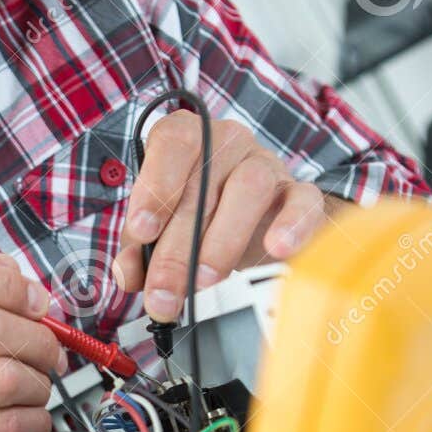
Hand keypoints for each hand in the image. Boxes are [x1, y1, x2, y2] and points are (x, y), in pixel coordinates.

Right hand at [0, 253, 65, 431]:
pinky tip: (31, 421)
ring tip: (36, 391)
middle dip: (37, 339)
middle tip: (49, 354)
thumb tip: (11, 272)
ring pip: (2, 378)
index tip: (36, 304)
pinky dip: (35, 422)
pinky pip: (5, 427)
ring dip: (38, 385)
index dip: (9, 286)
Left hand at [112, 110, 343, 318]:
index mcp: (186, 139)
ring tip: (206, 282)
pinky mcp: (299, 193)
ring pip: (250, 187)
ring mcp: (266, 164)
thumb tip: (127, 274)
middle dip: (177, 248)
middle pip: (203, 185)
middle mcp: (227, 142)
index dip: (156, 186)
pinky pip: (304, 201)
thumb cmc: (198, 218)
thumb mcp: (159, 232)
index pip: (173, 142)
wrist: (256, 222)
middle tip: (164, 292)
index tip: (143, 232)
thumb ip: (139, 250)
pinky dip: (292, 226)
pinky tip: (276, 250)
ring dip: (223, 241)